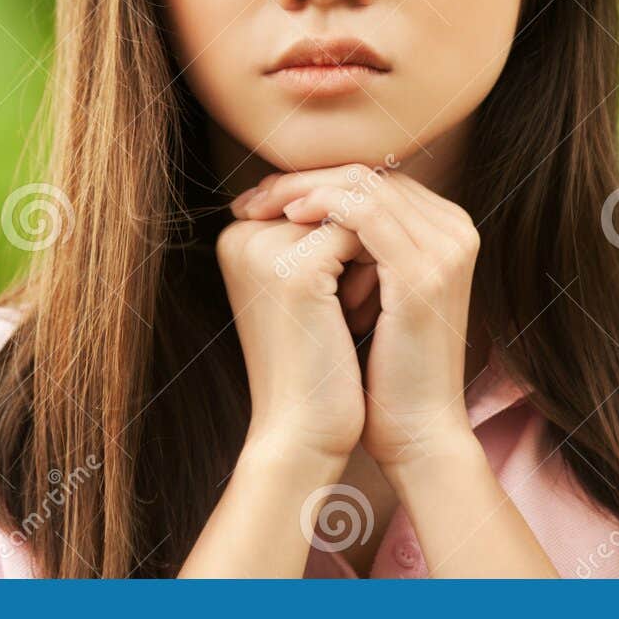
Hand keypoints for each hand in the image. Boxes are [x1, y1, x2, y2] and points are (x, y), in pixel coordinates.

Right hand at [215, 203, 368, 464]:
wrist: (303, 431)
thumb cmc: (315, 364)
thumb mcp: (310, 290)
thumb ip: (320, 237)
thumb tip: (368, 187)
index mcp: (238, 236)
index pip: (314, 194)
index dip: (352, 229)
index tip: (354, 287)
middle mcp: (242, 233)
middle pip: (331, 195)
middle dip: (365, 235)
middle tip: (375, 290)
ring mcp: (264, 247)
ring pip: (349, 209)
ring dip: (375, 248)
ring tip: (373, 301)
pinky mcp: (294, 268)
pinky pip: (358, 232)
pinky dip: (379, 265)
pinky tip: (375, 309)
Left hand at [231, 164, 478, 467]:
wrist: (412, 430)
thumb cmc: (378, 366)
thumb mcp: (364, 291)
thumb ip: (348, 245)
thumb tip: (289, 204)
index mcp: (443, 229)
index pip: (372, 179)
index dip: (315, 180)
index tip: (262, 197)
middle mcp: (454, 228)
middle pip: (368, 173)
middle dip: (304, 178)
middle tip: (255, 196)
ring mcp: (444, 247)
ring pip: (363, 184)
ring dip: (305, 189)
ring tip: (263, 208)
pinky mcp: (424, 271)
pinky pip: (365, 211)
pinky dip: (322, 205)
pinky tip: (288, 218)